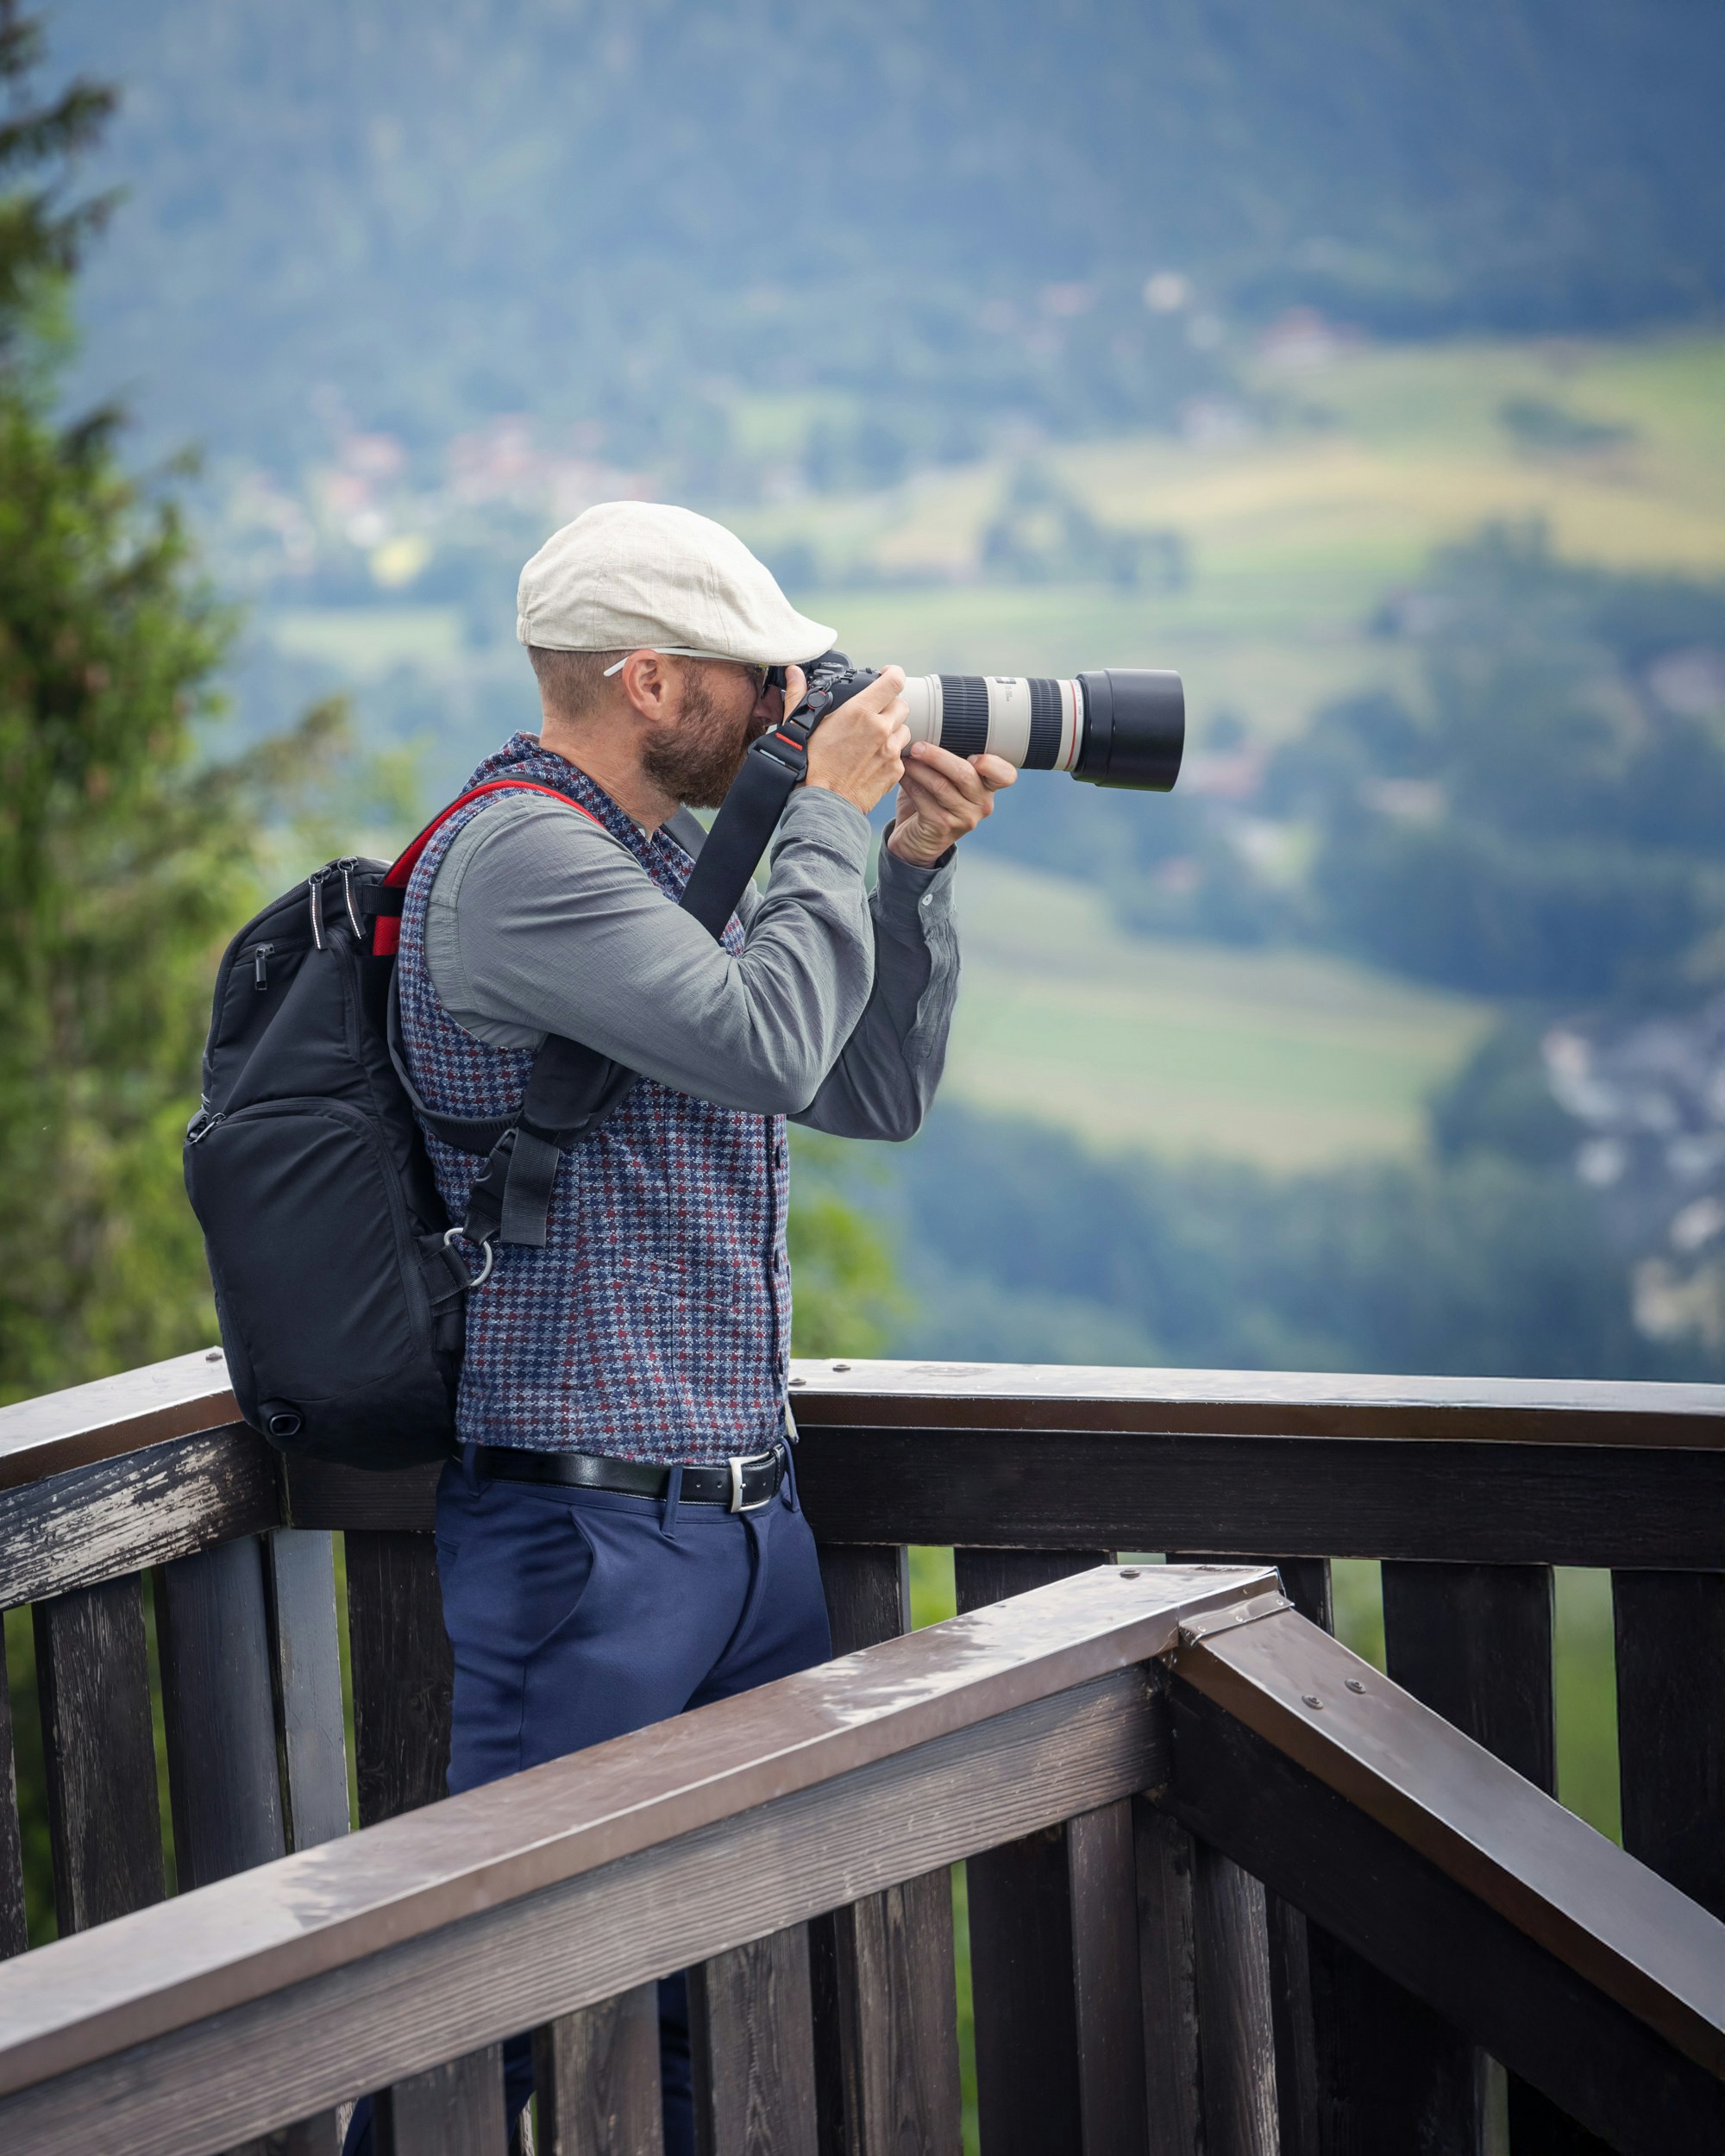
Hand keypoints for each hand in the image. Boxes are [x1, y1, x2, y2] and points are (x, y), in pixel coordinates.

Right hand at [804, 666, 909, 816]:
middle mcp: (881, 728)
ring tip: (873, 739)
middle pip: (902, 704)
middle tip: (875, 713)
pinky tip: (873, 759)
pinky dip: (891, 754)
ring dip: (893, 730)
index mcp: (860, 711)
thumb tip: (793, 673)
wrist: (823, 803)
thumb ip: (799, 694)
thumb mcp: (800, 724)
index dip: (892, 674)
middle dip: (890, 705)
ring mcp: (891, 750)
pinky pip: (901, 754)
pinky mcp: (895, 770)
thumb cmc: (810, 766)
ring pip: (905, 729)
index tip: (886, 676)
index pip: (894, 680)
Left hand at [886, 742, 1016, 865]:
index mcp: (988, 786)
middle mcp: (982, 803)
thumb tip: (928, 724)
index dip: (993, 765)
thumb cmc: (930, 799)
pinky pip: (924, 799)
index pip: (1006, 775)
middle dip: (938, 756)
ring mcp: (964, 818)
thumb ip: (946, 757)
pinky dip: (910, 783)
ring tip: (904, 756)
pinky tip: (900, 773)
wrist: (916, 839)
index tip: (975, 756)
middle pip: (965, 774)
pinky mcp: (942, 827)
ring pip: (941, 786)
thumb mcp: (944, 777)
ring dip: (919, 768)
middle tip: (917, 746)